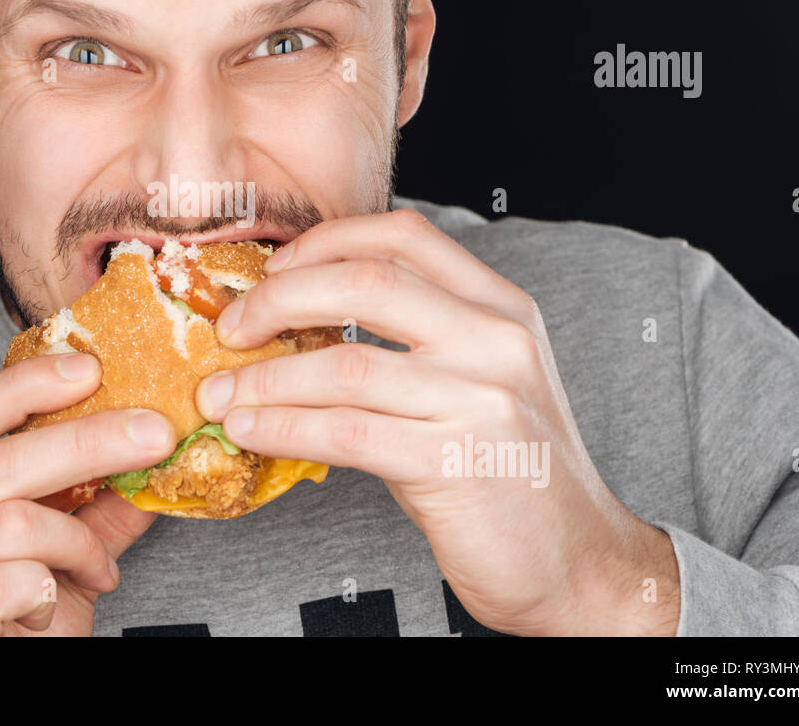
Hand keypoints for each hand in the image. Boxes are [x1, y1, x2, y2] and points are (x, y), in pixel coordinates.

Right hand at [0, 353, 175, 634]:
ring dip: (75, 538)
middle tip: (155, 433)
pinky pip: (6, 579)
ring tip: (98, 564)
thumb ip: (95, 504)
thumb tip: (152, 445)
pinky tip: (64, 600)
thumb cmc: (17, 635)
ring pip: (9, 520)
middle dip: (89, 439)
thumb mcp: (59, 557)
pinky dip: (54, 583)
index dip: (28, 384)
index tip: (91, 367)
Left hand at [196, 209, 679, 634]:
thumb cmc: (508, 471)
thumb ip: (409, 340)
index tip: (272, 272)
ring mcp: (483, 397)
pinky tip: (249, 431)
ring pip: (343, 366)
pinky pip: (345, 432)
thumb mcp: (475, 381)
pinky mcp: (459, 459)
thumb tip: (294, 326)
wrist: (578, 561)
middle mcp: (497, 340)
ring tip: (220, 395)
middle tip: (231, 329)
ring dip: (263, 380)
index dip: (324, 243)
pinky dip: (282, 427)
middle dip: (278, 301)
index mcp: (501, 307)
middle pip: (365, 282)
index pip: (403, 236)